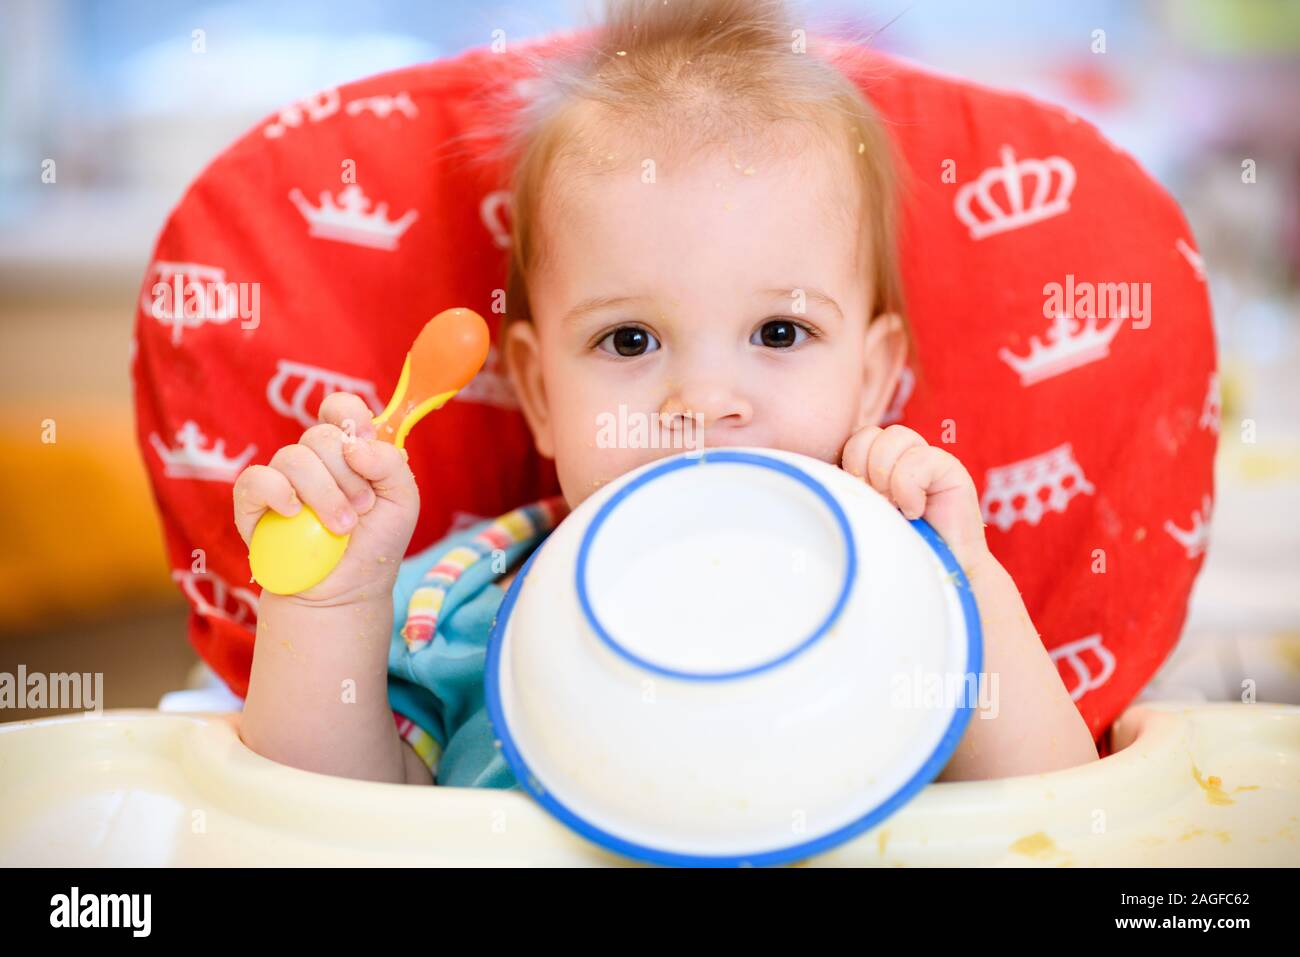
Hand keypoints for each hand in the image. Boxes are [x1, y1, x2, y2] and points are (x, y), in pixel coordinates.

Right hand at [232, 391, 419, 604]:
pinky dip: (278, 493)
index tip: (363, 443)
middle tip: (361, 510)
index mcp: (348, 451)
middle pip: (320, 436)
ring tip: (340, 528)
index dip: (350, 416)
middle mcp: (314, 460)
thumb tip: (354, 444)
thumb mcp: (403, 501)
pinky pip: (256, 480)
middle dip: (348, 476)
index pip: (340, 407)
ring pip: (294, 459)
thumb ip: (390, 463)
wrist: (347, 590)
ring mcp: (282, 480)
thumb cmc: (375, 543)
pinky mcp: (253, 504)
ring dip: (324, 495)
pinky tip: (295, 514)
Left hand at [840, 424, 989, 573]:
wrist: (936, 575)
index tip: (860, 497)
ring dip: (887, 477)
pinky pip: (921, 458)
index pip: (855, 438)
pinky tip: (915, 511)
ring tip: (895, 507)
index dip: (850, 464)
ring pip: (895, 437)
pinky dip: (910, 488)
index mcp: (878, 463)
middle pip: (870, 434)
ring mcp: (928, 459)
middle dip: (865, 469)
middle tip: (878, 503)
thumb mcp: (857, 514)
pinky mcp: (951, 470)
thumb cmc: (892, 551)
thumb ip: (842, 490)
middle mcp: (903, 456)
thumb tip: (812, 474)